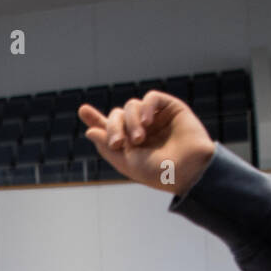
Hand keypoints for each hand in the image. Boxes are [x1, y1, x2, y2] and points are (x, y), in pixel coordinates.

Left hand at [78, 91, 215, 195]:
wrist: (188, 170)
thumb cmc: (158, 173)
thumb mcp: (127, 162)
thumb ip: (107, 146)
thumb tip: (89, 131)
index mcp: (129, 144)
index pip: (109, 128)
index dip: (96, 119)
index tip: (83, 110)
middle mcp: (141, 129)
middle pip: (117, 115)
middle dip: (113, 127)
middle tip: (118, 143)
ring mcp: (155, 118)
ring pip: (131, 106)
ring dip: (130, 121)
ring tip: (139, 139)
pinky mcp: (170, 108)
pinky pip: (151, 98)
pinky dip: (145, 107)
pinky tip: (147, 122)